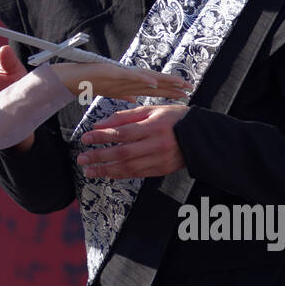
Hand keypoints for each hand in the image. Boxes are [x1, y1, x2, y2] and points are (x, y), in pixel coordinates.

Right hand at [50, 61, 192, 102]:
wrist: (72, 77)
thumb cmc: (89, 82)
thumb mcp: (111, 92)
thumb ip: (124, 95)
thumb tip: (136, 100)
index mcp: (129, 84)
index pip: (153, 88)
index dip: (169, 90)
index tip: (184, 94)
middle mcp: (128, 78)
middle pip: (154, 82)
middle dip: (173, 85)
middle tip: (190, 88)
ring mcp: (121, 74)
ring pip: (146, 78)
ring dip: (163, 80)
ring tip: (179, 83)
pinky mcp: (112, 72)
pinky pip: (129, 77)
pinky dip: (141, 79)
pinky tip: (154, 82)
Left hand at [75, 104, 190, 178]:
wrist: (202, 136)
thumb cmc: (174, 118)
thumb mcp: (152, 110)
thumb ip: (125, 116)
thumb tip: (100, 124)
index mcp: (154, 126)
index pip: (123, 132)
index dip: (103, 136)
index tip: (86, 138)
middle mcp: (156, 144)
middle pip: (123, 152)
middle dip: (99, 156)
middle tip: (82, 158)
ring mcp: (159, 159)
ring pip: (128, 167)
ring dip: (106, 170)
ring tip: (89, 171)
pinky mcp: (161, 170)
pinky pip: (137, 174)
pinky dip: (120, 174)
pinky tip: (107, 173)